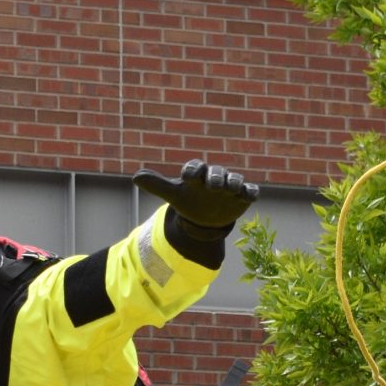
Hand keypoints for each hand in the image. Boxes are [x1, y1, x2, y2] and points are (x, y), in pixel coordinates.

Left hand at [133, 159, 258, 230]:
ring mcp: (230, 187)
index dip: (192, 170)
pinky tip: (248, 196)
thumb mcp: (173, 194)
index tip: (188, 176)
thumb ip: (156, 185)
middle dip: (215, 177)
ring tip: (229, 190)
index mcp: (197, 175)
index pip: (195, 167)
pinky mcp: (242, 196)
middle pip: (217, 173)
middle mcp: (215, 177)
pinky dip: (250, 192)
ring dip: (233, 183)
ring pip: (235, 180)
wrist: (207, 218)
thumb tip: (135, 177)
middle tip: (212, 186)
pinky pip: (250, 191)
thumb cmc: (189, 201)